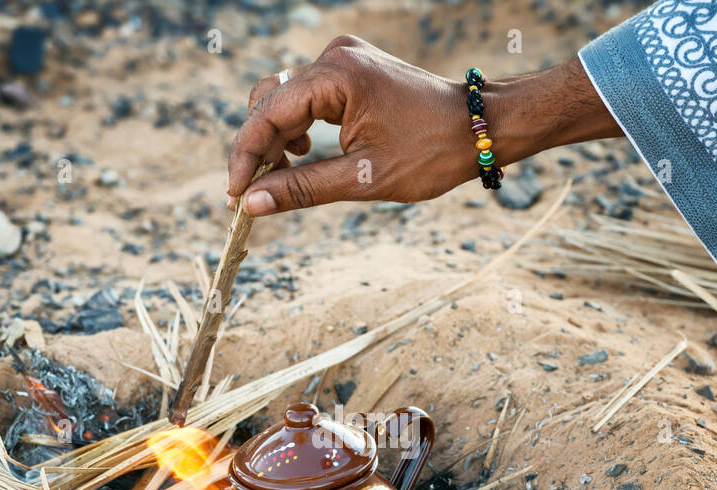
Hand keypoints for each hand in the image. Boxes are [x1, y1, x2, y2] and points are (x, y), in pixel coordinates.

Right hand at [226, 35, 619, 215]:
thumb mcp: (363, 179)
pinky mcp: (352, 70)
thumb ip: (303, 189)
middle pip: (270, 101)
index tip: (235, 194)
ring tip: (279, 178)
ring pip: (285, 98)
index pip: (269, 114)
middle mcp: (335, 58)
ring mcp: (344, 60)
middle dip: (258, 148)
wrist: (481, 128)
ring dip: (277, 139)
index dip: (247, 156)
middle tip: (252, 193)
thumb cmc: (432, 153)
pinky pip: (307, 96)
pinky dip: (298, 126)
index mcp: (337, 77)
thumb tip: (253, 204)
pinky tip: (304, 155)